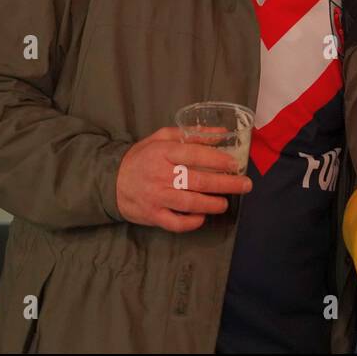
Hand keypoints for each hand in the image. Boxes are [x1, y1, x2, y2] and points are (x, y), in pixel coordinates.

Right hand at [115, 126, 251, 231]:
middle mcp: (160, 175)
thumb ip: (192, 134)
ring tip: (225, 203)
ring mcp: (156, 197)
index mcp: (163, 153)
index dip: (217, 159)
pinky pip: (175, 223)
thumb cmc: (143, 157)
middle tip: (245, 185)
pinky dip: (192, 222)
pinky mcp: (152, 215)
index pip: (194, 155)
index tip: (234, 163)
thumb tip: (222, 132)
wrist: (111, 181)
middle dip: (226, 184)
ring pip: (190, 203)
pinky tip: (202, 217)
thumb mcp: (163, 138)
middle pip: (199, 181)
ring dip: (212, 204)